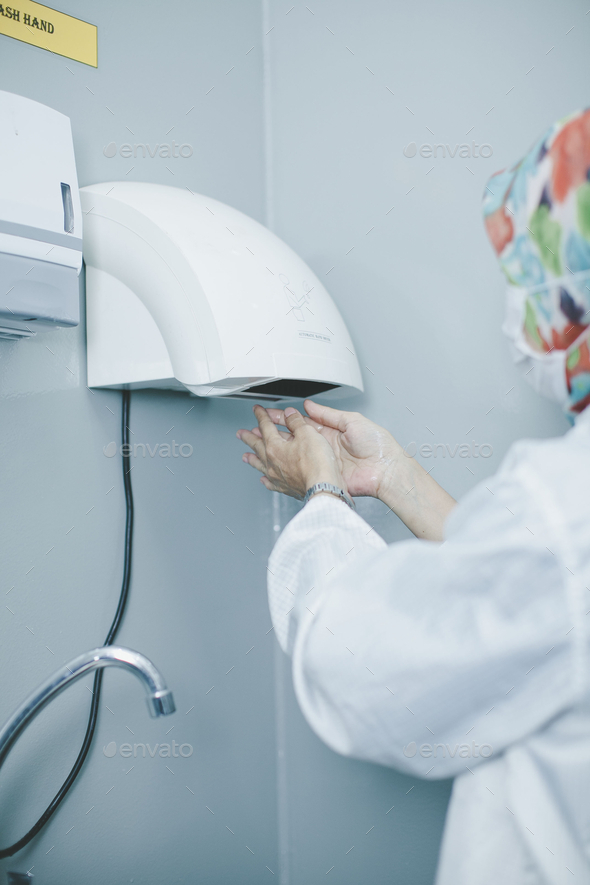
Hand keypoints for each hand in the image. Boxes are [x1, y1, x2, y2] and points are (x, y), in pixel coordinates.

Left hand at [237, 405, 345, 499]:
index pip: (265, 427)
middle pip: (257, 446)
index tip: (257, 410)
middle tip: (241, 434)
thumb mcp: (308, 433)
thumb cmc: (317, 463)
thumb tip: (290, 414)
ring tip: (245, 457)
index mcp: (275, 447)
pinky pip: (270, 482)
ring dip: (252, 459)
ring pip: (260, 465)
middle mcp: (272, 462)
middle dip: (249, 438)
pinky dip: (265, 479)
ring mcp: (278, 476)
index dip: (261, 416)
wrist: (323, 487)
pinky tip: (263, 479)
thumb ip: (296, 422)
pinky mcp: (286, 488)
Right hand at [264, 399, 401, 498]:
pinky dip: (286, 471)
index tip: (269, 414)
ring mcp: (322, 463)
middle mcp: (323, 447)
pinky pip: (302, 473)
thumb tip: (309, 406)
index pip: (301, 423)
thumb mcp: (352, 421)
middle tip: (254, 428)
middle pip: (293, 439)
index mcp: (330, 431)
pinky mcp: (324, 476)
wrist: (386, 470)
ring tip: (257, 446)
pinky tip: (274, 470)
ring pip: (293, 456)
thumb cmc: (377, 445)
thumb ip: (328, 415)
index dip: (284, 418)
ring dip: (275, 451)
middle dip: (273, 433)